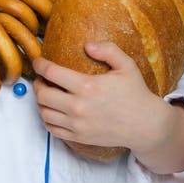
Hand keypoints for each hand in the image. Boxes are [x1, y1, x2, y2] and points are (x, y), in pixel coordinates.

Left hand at [33, 42, 168, 154]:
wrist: (145, 125)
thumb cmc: (136, 93)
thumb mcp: (126, 65)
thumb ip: (107, 50)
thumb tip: (86, 45)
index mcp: (87, 86)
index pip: (51, 72)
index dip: (39, 64)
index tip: (38, 61)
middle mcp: (78, 107)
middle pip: (42, 94)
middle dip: (37, 83)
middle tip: (41, 78)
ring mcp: (78, 124)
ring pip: (44, 112)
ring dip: (40, 102)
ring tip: (46, 93)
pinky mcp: (79, 137)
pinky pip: (52, 129)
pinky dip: (47, 119)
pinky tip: (53, 111)